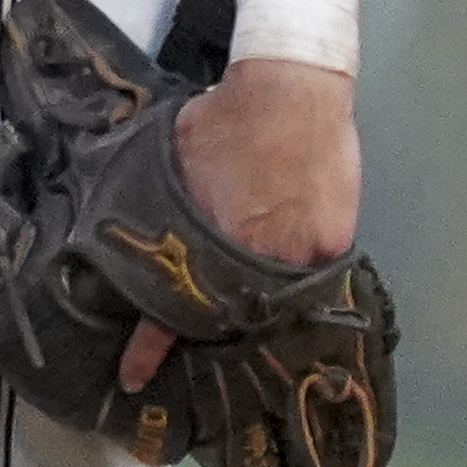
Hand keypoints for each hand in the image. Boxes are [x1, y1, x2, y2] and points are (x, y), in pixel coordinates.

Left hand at [118, 61, 359, 390]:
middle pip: (229, 315)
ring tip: (242, 306)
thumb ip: (160, 206)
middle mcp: (255, 262)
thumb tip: (141, 230)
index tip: (132, 376)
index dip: (152, 346)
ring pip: (271, 300)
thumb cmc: (219, 120)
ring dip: (255, 302)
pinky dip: (290, 276)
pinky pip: (307, 276)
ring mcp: (301, 257)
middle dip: (212, 329)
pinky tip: (280, 266)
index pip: (172, 310)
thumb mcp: (169, 163)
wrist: (290, 90)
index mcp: (206, 244)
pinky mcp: (334, 245)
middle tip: (196, 342)